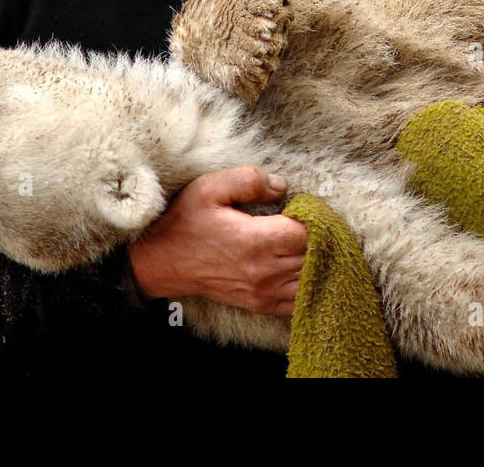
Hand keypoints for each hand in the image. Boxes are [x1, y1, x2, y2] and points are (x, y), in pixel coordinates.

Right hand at [127, 166, 306, 317]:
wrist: (162, 262)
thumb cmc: (186, 222)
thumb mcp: (210, 188)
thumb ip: (250, 179)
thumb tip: (282, 186)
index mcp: (255, 241)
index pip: (308, 232)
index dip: (314, 217)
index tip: (305, 206)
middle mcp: (264, 272)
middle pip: (315, 256)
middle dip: (320, 238)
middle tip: (313, 221)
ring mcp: (263, 293)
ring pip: (312, 280)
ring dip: (318, 261)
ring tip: (311, 243)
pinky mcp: (260, 305)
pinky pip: (299, 302)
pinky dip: (309, 285)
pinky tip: (305, 268)